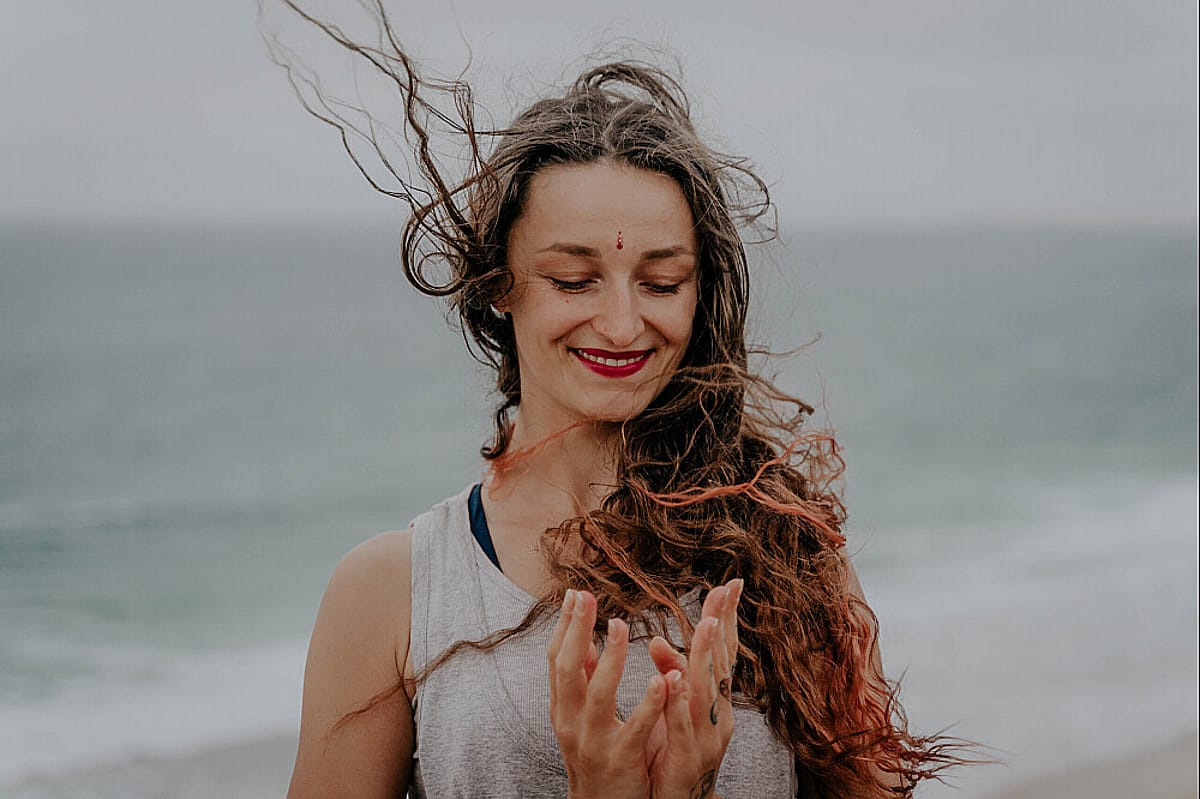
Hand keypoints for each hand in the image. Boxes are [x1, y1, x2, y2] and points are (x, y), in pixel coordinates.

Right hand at [549, 588, 666, 798]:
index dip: (564, 626)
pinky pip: (634, 730)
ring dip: (611, 659)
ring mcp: (593, 742)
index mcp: (562, 707)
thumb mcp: (581, 715)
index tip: (574, 593)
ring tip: (622, 626)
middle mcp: (570, 722)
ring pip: (597, 696)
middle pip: (568, 671)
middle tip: (586, 597)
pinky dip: (648, 704)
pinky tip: (663, 680)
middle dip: (576, 631)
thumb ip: (583, 678)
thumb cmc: (596, 753)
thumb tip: (581, 635)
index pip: (557, 660)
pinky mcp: (620, 761)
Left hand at [646, 579, 742, 798]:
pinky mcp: (687, 759)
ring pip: (706, 691)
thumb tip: (658, 641)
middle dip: (723, 625)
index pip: (723, 651)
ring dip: (708, 656)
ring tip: (707, 624)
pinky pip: (682, 727)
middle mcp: (718, 714)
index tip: (731, 583)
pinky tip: (674, 681)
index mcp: (714, 700)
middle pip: (722, 663)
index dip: (727, 617)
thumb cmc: (676, 754)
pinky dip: (678, 702)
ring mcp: (706, 736)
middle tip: (725, 591)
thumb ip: (671, 676)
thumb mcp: (676, 710)